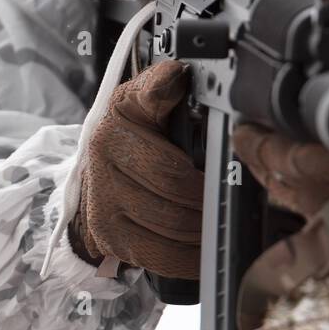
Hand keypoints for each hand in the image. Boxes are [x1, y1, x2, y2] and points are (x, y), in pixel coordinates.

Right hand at [70, 59, 203, 278]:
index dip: (197, 176)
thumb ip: (160, 89)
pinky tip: (204, 248)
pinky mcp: (110, 238)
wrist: (96, 172)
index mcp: (116, 128)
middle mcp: (104, 167)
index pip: (168, 162)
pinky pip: (161, 256)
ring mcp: (104, 207)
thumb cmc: (132, 134)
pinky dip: (190, 256)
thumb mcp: (144, 102)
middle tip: (232, 200)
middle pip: (177, 197)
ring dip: (204, 230)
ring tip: (222, 220)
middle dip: (210, 202)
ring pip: (173, 228)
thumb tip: (174, 73)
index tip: (215, 177)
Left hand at [232, 0, 328, 238]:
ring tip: (260, 145)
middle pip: (290, 183)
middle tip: (248, 130)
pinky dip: (294, 193)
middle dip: (261, 154)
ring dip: (272, 173)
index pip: (303, 160)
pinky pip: (313, 217)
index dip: (266, 144)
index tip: (247, 124)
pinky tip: (287, 171)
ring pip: (296, 203)